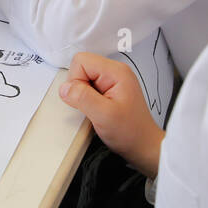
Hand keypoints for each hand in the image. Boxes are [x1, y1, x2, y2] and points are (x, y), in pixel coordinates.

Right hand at [59, 52, 162, 177]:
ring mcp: (112, 81)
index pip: (81, 61)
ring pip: (83, 78)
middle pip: (81, 67)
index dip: (76, 80)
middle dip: (79, 88)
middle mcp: (115, 72)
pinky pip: (88, 88)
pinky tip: (97, 111)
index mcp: (116, 71)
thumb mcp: (104, 115)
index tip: (85, 100)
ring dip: (83, 95)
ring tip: (97, 110)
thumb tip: (64, 87)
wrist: (143, 146)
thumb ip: (82, 97)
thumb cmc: (131, 132)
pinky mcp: (109, 90)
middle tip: (92, 106)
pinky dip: (87, 100)